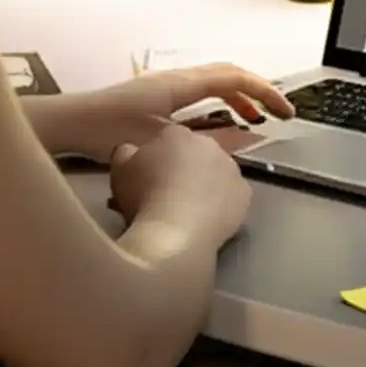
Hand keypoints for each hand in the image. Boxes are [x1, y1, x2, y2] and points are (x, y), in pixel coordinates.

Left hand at [70, 63, 294, 161]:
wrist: (66, 125)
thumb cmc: (107, 132)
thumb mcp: (162, 142)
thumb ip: (204, 142)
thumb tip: (239, 142)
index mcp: (180, 84)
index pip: (234, 79)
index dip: (265, 93)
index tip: (285, 112)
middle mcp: (174, 78)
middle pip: (227, 74)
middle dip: (257, 91)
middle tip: (277, 112)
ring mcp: (162, 85)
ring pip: (212, 81)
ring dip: (237, 97)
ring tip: (252, 118)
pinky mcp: (152, 96)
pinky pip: (197, 91)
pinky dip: (217, 102)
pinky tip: (217, 122)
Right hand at [109, 124, 251, 245]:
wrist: (176, 232)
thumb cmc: (143, 197)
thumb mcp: (119, 170)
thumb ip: (126, 153)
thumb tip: (132, 150)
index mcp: (177, 133)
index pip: (168, 137)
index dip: (158, 156)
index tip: (149, 175)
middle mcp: (209, 144)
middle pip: (196, 152)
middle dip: (186, 166)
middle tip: (170, 191)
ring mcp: (232, 168)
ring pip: (217, 171)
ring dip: (207, 183)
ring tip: (190, 207)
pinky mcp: (246, 193)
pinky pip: (232, 193)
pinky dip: (223, 201)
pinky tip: (209, 217)